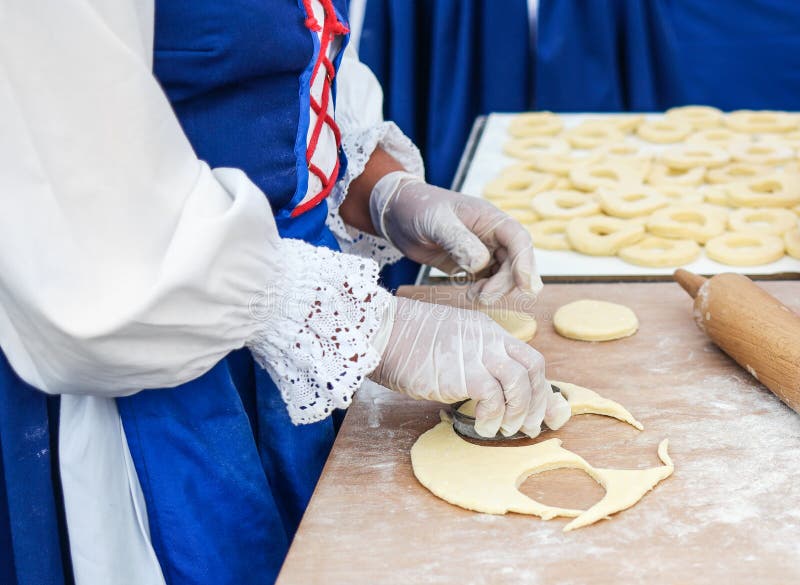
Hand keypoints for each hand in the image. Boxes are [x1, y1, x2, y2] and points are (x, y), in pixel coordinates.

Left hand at [370, 172, 542, 304]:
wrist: (399, 215)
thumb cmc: (418, 208)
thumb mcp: (436, 221)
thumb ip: (457, 240)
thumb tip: (480, 264)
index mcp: (490, 218)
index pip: (519, 239)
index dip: (526, 263)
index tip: (525, 287)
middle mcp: (492, 235)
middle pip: (515, 262)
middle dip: (506, 283)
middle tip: (484, 297)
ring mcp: (484, 251)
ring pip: (504, 275)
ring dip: (496, 290)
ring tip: (472, 297)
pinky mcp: (471, 265)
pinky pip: (489, 281)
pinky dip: (485, 291)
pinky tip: (470, 294)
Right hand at [370, 297, 570, 437]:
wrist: (385, 334)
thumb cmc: (409, 344)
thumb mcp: (452, 347)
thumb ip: (475, 364)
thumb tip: (495, 393)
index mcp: (488, 331)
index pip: (529, 357)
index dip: (540, 387)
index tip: (542, 410)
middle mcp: (489, 339)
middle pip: (532, 369)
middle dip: (537, 402)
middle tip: (528, 427)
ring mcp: (478, 354)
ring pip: (519, 384)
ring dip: (517, 413)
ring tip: (504, 429)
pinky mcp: (464, 373)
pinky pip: (493, 398)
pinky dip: (493, 417)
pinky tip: (483, 427)